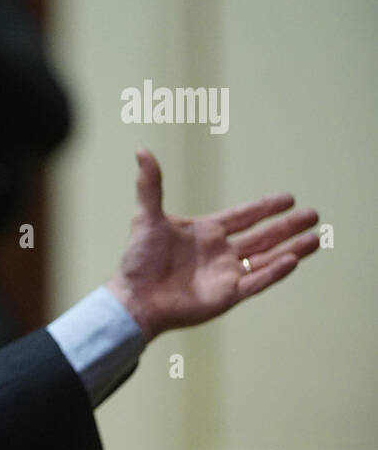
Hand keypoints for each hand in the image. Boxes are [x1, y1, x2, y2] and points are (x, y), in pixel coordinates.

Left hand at [106, 149, 320, 341]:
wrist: (133, 299)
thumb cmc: (138, 260)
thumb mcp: (145, 218)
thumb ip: (150, 186)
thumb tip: (142, 150)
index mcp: (205, 233)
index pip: (243, 216)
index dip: (265, 207)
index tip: (288, 197)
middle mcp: (220, 253)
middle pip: (262, 236)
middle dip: (287, 226)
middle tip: (313, 214)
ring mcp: (225, 274)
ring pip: (266, 258)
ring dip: (291, 248)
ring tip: (316, 238)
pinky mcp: (226, 295)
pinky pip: (256, 282)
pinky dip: (274, 272)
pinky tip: (292, 260)